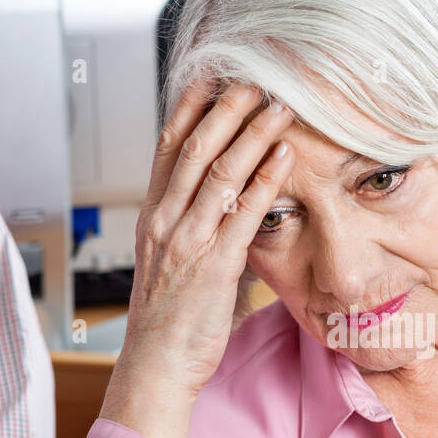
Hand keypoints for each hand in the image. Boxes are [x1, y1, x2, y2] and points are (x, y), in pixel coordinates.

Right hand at [99, 82, 293, 437]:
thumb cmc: (170, 315)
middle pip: (195, 148)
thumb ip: (193, 222)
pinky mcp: (213, 266)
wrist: (157, 363)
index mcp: (153, 214)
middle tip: (254, 78)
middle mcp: (165, 220)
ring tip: (278, 106)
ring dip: (252, 134)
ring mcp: (187, 241)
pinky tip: (283, 157)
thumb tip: (225, 195)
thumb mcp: (171, 257)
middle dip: (226, 108)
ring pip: (219, 173)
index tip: (211, 75)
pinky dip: (265, 181)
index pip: (168, 146)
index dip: (190, 106)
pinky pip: (242, 214)